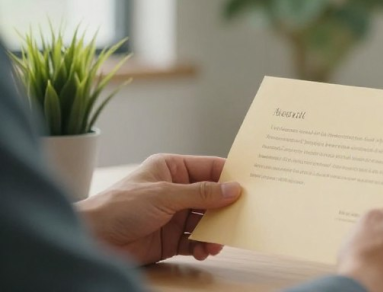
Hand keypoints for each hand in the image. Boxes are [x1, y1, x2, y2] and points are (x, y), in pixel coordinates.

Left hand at [76, 154, 241, 265]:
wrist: (91, 239)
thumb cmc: (119, 207)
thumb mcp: (165, 195)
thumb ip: (201, 194)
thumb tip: (234, 189)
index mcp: (172, 169)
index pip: (210, 168)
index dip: (231, 176)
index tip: (254, 184)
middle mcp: (175, 190)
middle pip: (212, 197)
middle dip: (226, 209)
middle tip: (243, 217)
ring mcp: (173, 216)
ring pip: (206, 222)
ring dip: (215, 232)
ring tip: (218, 242)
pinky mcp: (169, 239)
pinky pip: (195, 242)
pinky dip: (202, 247)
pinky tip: (203, 251)